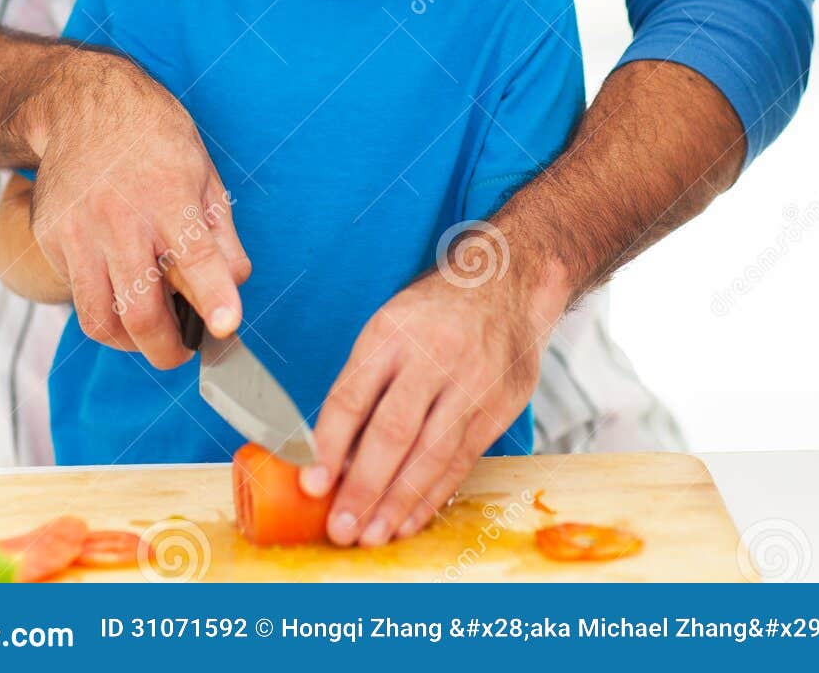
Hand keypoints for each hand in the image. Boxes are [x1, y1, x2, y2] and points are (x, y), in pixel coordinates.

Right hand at [19, 45, 250, 366]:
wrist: (84, 105)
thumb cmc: (154, 138)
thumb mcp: (203, 173)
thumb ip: (221, 235)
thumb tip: (235, 287)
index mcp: (170, 197)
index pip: (196, 259)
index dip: (213, 299)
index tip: (226, 328)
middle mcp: (122, 219)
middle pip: (140, 311)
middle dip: (165, 350)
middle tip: (181, 352)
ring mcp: (79, 233)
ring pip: (99, 319)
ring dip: (128, 343)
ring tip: (147, 334)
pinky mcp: (50, 239)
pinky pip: (77, 292)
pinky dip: (100, 302)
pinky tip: (116, 282)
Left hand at [301, 233, 566, 546]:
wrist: (506, 283)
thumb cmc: (433, 312)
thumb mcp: (389, 325)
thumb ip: (363, 383)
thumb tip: (331, 453)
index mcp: (391, 332)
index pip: (353, 395)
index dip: (329, 445)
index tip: (313, 485)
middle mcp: (431, 357)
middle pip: (392, 433)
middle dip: (363, 487)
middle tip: (340, 528)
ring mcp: (469, 384)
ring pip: (429, 455)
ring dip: (397, 503)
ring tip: (371, 535)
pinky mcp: (497, 408)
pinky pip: (460, 461)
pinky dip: (432, 496)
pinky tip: (409, 520)